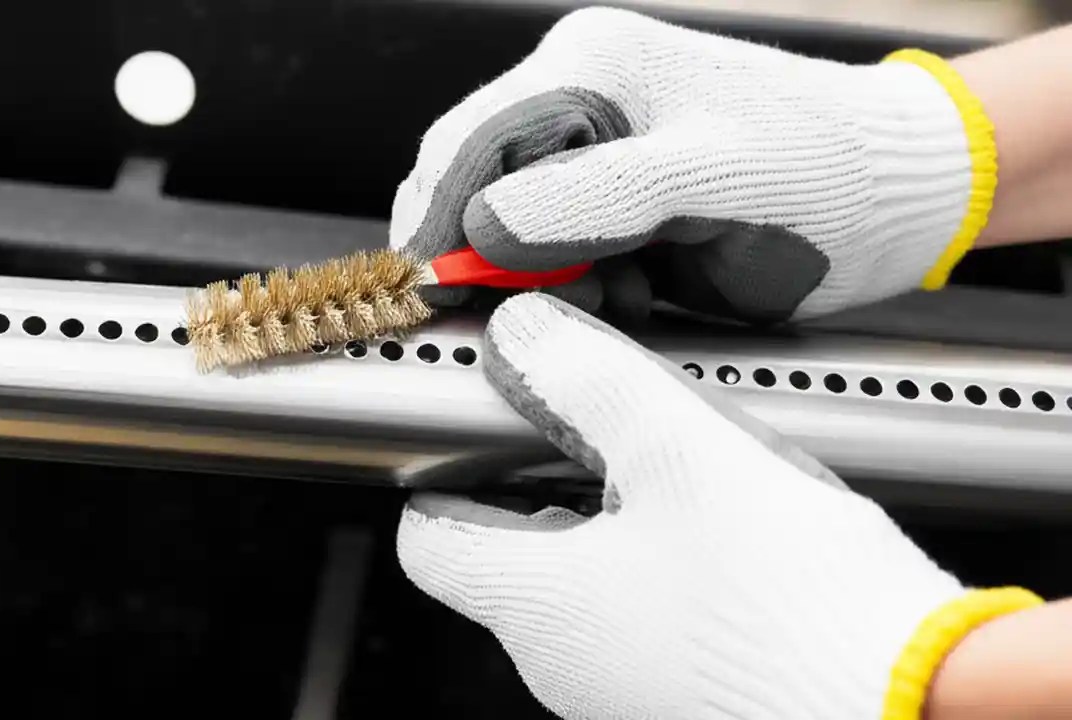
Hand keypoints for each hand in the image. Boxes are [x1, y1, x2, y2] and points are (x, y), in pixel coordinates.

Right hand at [389, 7, 993, 321]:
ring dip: (544, 277)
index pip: (469, 143)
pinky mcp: (618, 198)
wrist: (898, 194)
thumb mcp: (707, 183)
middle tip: (539, 304)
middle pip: (476, 183)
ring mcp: (599, 149)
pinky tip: (639, 288)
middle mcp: (582, 97)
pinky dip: (580, 284)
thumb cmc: (824, 172)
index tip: (434, 290)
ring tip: (622, 291)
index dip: (439, 220)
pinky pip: (558, 249)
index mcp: (591, 65)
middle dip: (496, 255)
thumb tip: (480, 230)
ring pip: (511, 226)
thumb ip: (590, 202)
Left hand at [395, 293, 1040, 719]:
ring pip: (591, 584)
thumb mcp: (681, 454)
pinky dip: (670, 568)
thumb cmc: (795, 609)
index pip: (429, 543)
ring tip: (684, 472)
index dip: (440, 476)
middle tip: (597, 426)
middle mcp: (565, 662)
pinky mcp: (688, 699)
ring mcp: (625, 690)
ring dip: (621, 520)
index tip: (473, 431)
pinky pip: (652, 618)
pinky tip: (736, 537)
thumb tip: (523, 335)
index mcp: (536, 605)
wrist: (916, 714)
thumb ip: (588, 382)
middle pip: (516, 555)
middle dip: (546, 481)